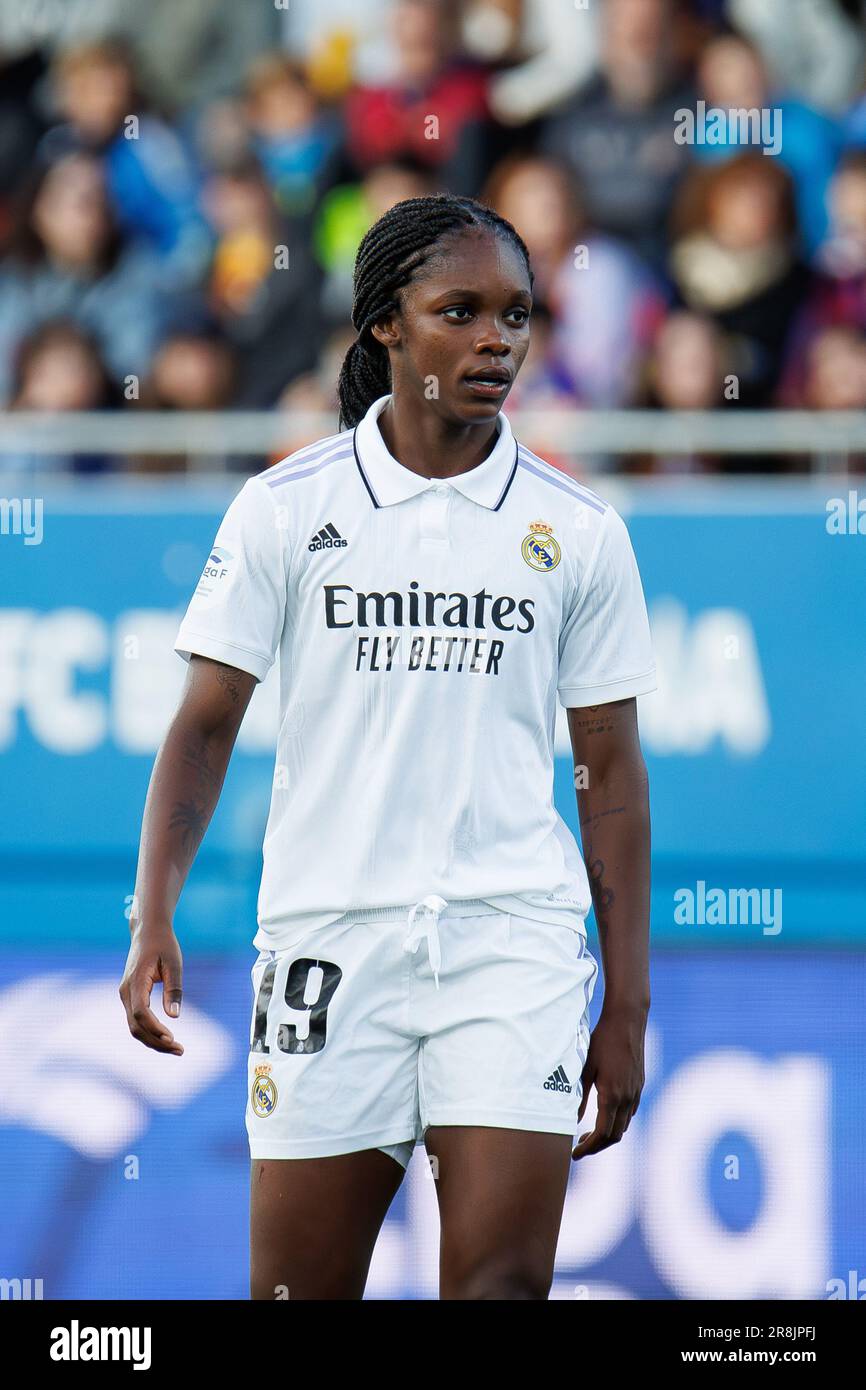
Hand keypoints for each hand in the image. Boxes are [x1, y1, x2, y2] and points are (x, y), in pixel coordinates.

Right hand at [119, 922, 183, 1054]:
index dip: (154, 1028)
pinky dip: (150, 1032)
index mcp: (135, 981)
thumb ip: (174, 988)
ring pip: (135, 1027)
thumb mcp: (174, 962)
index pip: (140, 1012)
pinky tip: (166, 1038)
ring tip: (176, 1049)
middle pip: (136, 1026)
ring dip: (153, 1040)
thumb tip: (174, 1016)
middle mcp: (126, 991)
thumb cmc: (163, 944)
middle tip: (180, 1050)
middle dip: (156, 1042)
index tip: (172, 1038)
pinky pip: (137, 1020)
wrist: (148, 931)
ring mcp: (126, 995)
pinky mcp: (130, 997)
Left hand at [572, 1002, 646, 1159]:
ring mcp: (636, 1092)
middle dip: (597, 1146)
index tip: (574, 1154)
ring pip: (624, 1126)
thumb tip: (570, 1120)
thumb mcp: (585, 1068)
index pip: (602, 1135)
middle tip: (578, 1146)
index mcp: (611, 1096)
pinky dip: (617, 1121)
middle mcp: (627, 1098)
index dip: (588, 1148)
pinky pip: (630, 1112)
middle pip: (615, 1136)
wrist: (627, 1021)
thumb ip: (579, 1097)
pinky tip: (604, 1114)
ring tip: (588, 1132)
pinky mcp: (640, 1085)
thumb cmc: (602, 1041)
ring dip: (607, 1134)